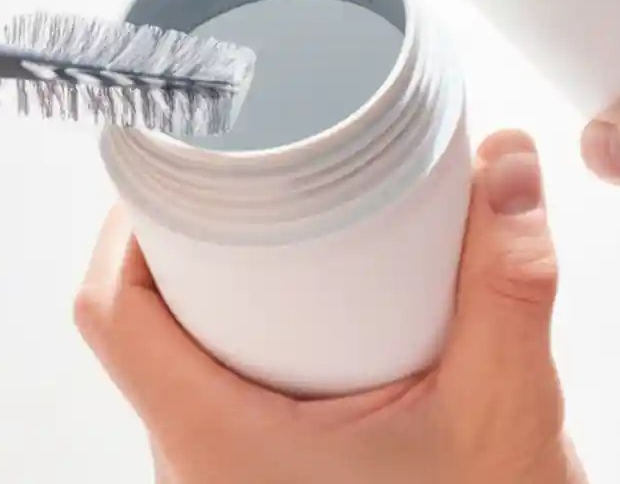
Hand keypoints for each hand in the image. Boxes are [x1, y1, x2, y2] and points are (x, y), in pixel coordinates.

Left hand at [77, 131, 585, 483]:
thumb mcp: (501, 404)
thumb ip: (508, 280)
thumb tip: (504, 166)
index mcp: (217, 444)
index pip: (111, 315)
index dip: (126, 229)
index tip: (175, 174)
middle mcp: (199, 465)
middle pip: (143, 325)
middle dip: (189, 244)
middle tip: (251, 189)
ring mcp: (221, 475)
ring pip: (177, 359)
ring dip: (216, 292)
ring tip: (275, 235)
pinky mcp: (251, 476)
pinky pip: (211, 391)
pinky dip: (243, 336)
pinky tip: (299, 306)